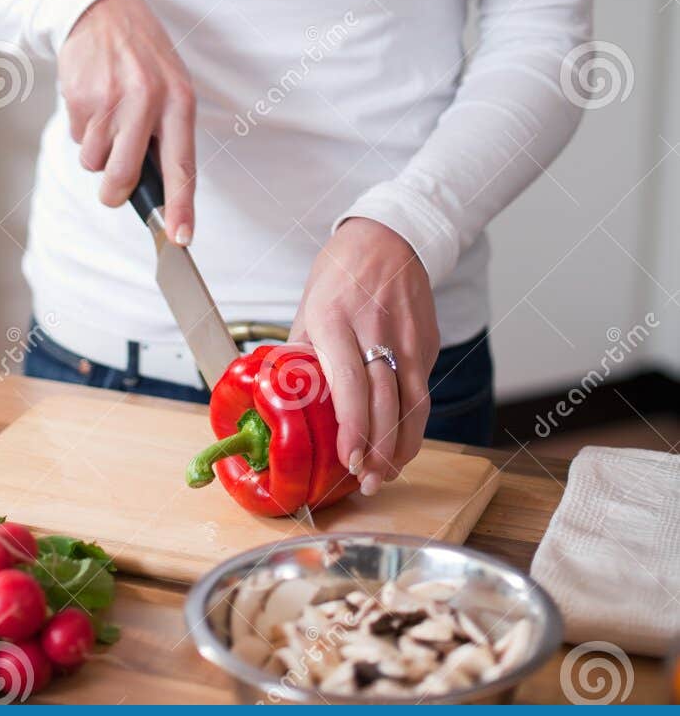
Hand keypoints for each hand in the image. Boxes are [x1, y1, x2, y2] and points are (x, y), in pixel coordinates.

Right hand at [58, 0, 195, 243]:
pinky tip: (93, 100)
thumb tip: (157, 189)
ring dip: (96, 151)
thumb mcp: (170, 87)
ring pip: (93, 162)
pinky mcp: (80, 96)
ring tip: (107, 115)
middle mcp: (146, 102)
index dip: (181, 206)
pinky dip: (82, 128)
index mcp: (178, 102)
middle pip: (123, 177)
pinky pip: (77, 138)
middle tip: (112, 185)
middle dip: (113, 191)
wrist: (104, 11)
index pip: (182, 166)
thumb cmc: (143, 58)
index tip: (181, 238)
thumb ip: (167, 134)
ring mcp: (110, 100)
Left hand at [289, 218, 439, 496]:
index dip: (352, 427)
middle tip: (367, 480)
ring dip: (402, 446)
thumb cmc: (340, 272)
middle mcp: (376, 329)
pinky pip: (423, 391)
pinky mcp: (428, 342)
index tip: (348, 459)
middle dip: (379, 449)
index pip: (349, 383)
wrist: (388, 236)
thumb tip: (287, 399)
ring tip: (386, 473)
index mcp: (336, 319)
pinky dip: (413, 423)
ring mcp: (408, 336)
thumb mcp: (309, 305)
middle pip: (386, 401)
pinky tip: (400, 442)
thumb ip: (303, 353)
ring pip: (415, 403)